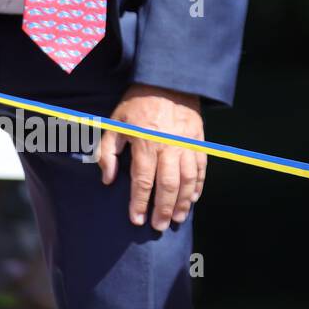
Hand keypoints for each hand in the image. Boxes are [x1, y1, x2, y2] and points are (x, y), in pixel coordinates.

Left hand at [98, 83, 205, 230]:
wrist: (168, 82)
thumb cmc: (137, 104)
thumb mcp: (114, 125)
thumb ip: (107, 153)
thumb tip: (107, 179)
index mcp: (145, 143)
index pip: (143, 181)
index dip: (139, 203)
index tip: (137, 220)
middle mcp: (168, 146)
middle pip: (168, 184)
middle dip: (163, 208)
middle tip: (159, 226)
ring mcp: (187, 143)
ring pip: (188, 178)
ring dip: (182, 201)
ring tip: (177, 217)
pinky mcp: (199, 140)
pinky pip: (201, 166)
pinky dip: (199, 184)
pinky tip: (193, 197)